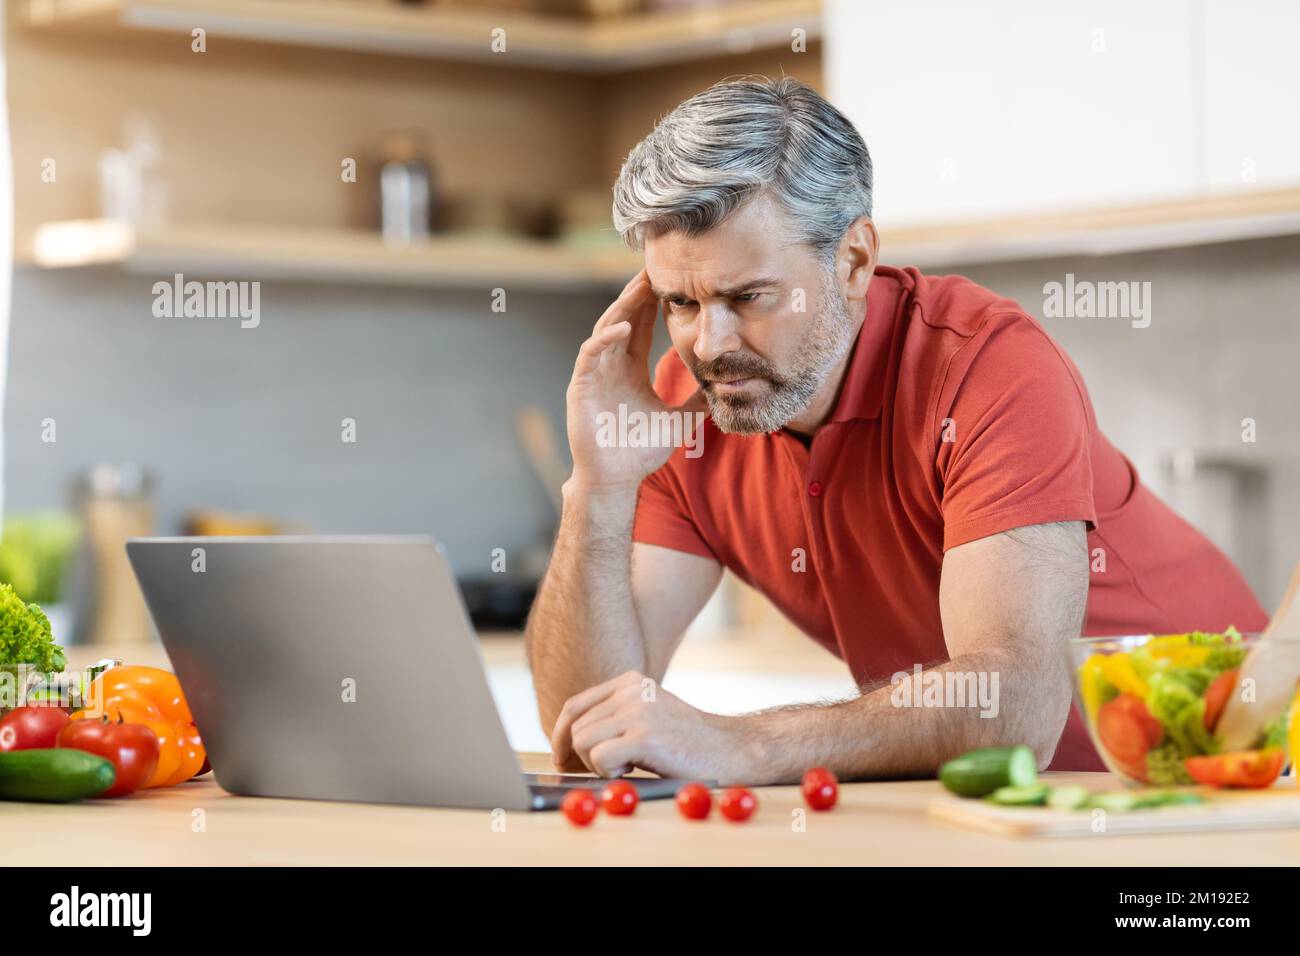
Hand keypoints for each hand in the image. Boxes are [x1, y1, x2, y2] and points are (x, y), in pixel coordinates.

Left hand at [549, 670, 749, 782]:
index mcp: (629, 681)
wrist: (729, 750)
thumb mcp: (647, 716)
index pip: (575, 705)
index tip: (561, 758)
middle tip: (603, 770)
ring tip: (627, 765)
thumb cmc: (686, 742)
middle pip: (576, 727)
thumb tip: (566, 745)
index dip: (560, 734)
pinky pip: (599, 757)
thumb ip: (614, 719)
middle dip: (580, 757)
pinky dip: (608, 771)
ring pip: (582, 742)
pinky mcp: (644, 735)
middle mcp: (630, 690)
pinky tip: (632, 769)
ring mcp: (637, 710)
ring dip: (596, 764)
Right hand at [566, 270, 705, 490]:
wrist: (617, 479)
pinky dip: (606, 338)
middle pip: (624, 319)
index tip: (671, 281)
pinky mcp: (580, 387)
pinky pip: (591, 354)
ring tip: (642, 286)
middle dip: (638, 294)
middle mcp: (611, 366)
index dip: (652, 304)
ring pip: (607, 329)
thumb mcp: (679, 420)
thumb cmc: (640, 451)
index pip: (641, 327)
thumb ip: (697, 402)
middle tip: (655, 267)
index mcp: (630, 369)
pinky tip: (624, 325)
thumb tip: (725, 389)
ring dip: (623, 306)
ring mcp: (594, 374)